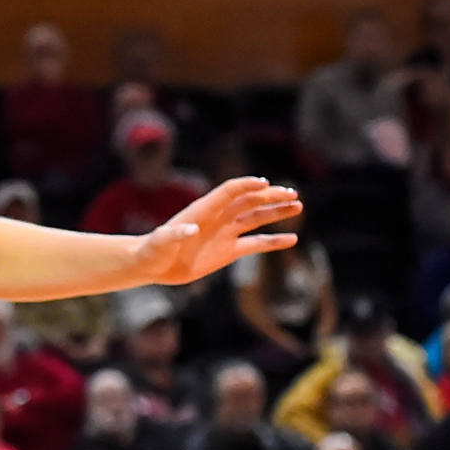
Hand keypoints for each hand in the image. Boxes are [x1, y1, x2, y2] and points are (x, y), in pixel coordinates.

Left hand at [134, 178, 302, 285]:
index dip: (247, 186)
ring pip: (256, 218)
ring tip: (298, 206)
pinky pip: (255, 244)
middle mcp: (218, 218)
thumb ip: (173, 234)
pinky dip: (273, 241)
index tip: (265, 184)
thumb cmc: (152, 250)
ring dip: (276, 212)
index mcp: (203, 210)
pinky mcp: (228, 251)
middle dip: (270, 196)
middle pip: (249, 201)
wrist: (151, 265)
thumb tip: (191, 229)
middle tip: (292, 194)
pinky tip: (291, 239)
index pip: (229, 191)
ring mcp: (225, 233)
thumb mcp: (160, 242)